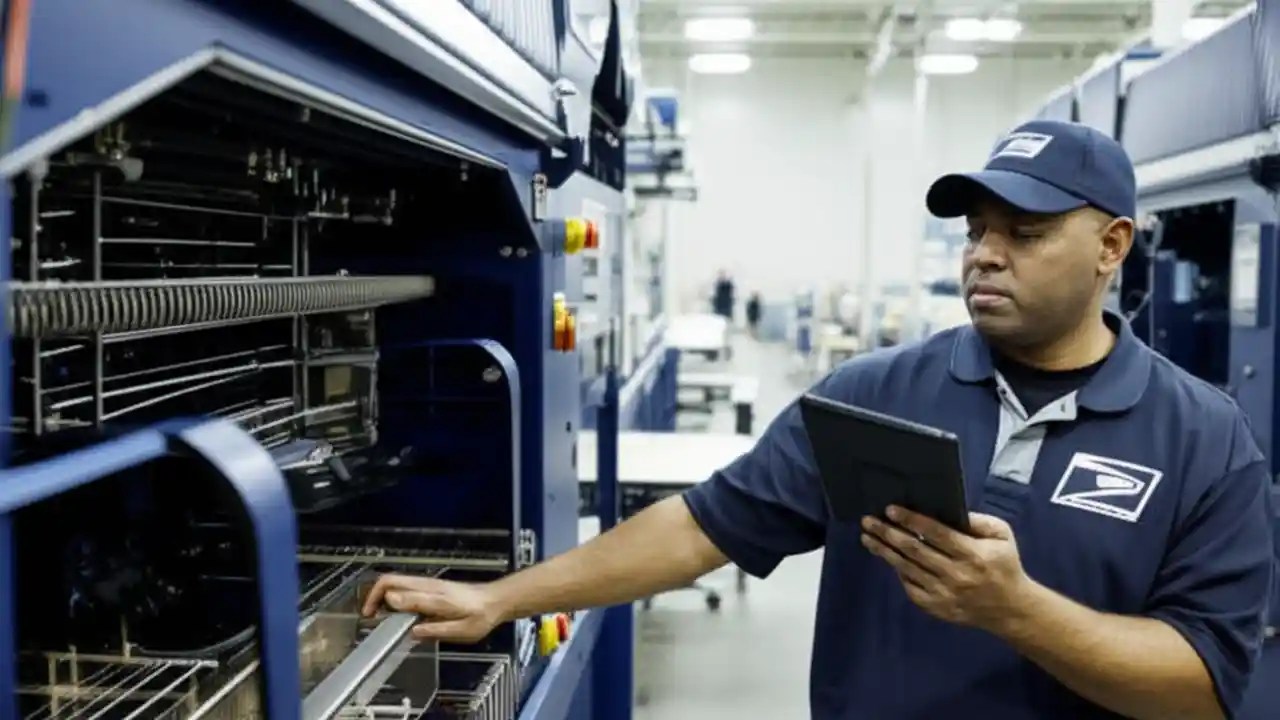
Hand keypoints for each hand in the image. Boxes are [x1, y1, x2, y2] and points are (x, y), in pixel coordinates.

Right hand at [361, 573, 505, 642]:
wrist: (496, 601)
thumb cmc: (480, 617)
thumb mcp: (461, 629)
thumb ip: (435, 628)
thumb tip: (408, 628)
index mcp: (432, 596)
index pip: (396, 590)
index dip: (377, 601)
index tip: (370, 617)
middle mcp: (427, 586)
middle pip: (391, 580)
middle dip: (375, 595)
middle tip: (370, 616)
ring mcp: (429, 584)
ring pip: (398, 583)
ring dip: (384, 597)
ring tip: (381, 618)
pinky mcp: (432, 587)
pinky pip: (407, 587)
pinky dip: (395, 598)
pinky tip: (398, 615)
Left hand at [860, 506, 1030, 632]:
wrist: (1010, 608)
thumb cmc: (1004, 565)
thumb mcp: (1002, 535)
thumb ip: (977, 521)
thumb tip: (946, 508)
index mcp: (973, 555)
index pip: (936, 534)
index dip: (911, 520)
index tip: (890, 509)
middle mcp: (955, 575)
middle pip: (914, 550)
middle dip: (888, 533)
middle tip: (868, 520)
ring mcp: (943, 594)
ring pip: (906, 568)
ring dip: (884, 551)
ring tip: (867, 537)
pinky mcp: (936, 608)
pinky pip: (909, 586)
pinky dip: (897, 571)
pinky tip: (887, 557)